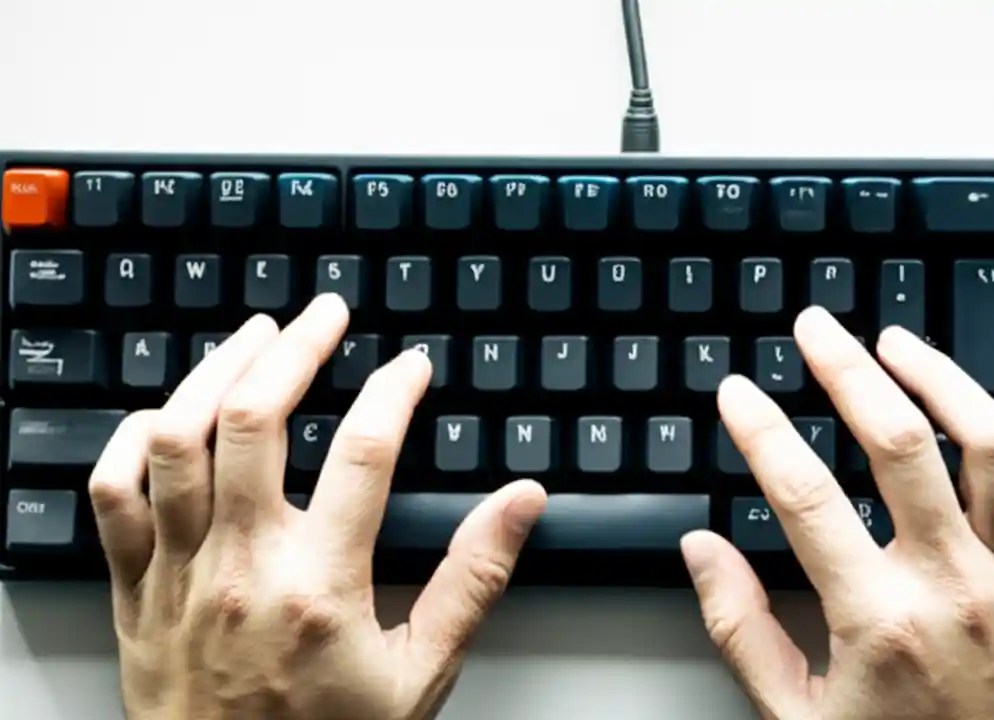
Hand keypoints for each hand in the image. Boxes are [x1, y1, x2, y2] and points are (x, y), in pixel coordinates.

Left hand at [87, 294, 547, 719]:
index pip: (363, 454)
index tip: (412, 366)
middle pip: (256, 421)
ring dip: (215, 373)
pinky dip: (130, 442)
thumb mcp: (422, 674)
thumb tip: (521, 503)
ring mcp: (177, 572)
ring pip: (177, 440)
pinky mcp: (132, 589)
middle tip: (327, 314)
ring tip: (254, 337)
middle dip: (297, 349)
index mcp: (319, 586)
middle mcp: (241, 566)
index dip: (393, 392)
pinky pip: (109, 496)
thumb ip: (473, 581)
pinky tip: (165, 413)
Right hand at [684, 307, 993, 719]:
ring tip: (895, 343)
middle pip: (898, 443)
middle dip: (844, 370)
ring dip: (940, 377)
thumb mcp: (796, 718)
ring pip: (989, 441)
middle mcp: (953, 584)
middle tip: (814, 329)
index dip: (760, 431)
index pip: (802, 495)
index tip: (737, 395)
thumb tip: (701, 552)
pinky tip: (985, 407)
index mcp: (880, 621)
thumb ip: (742, 630)